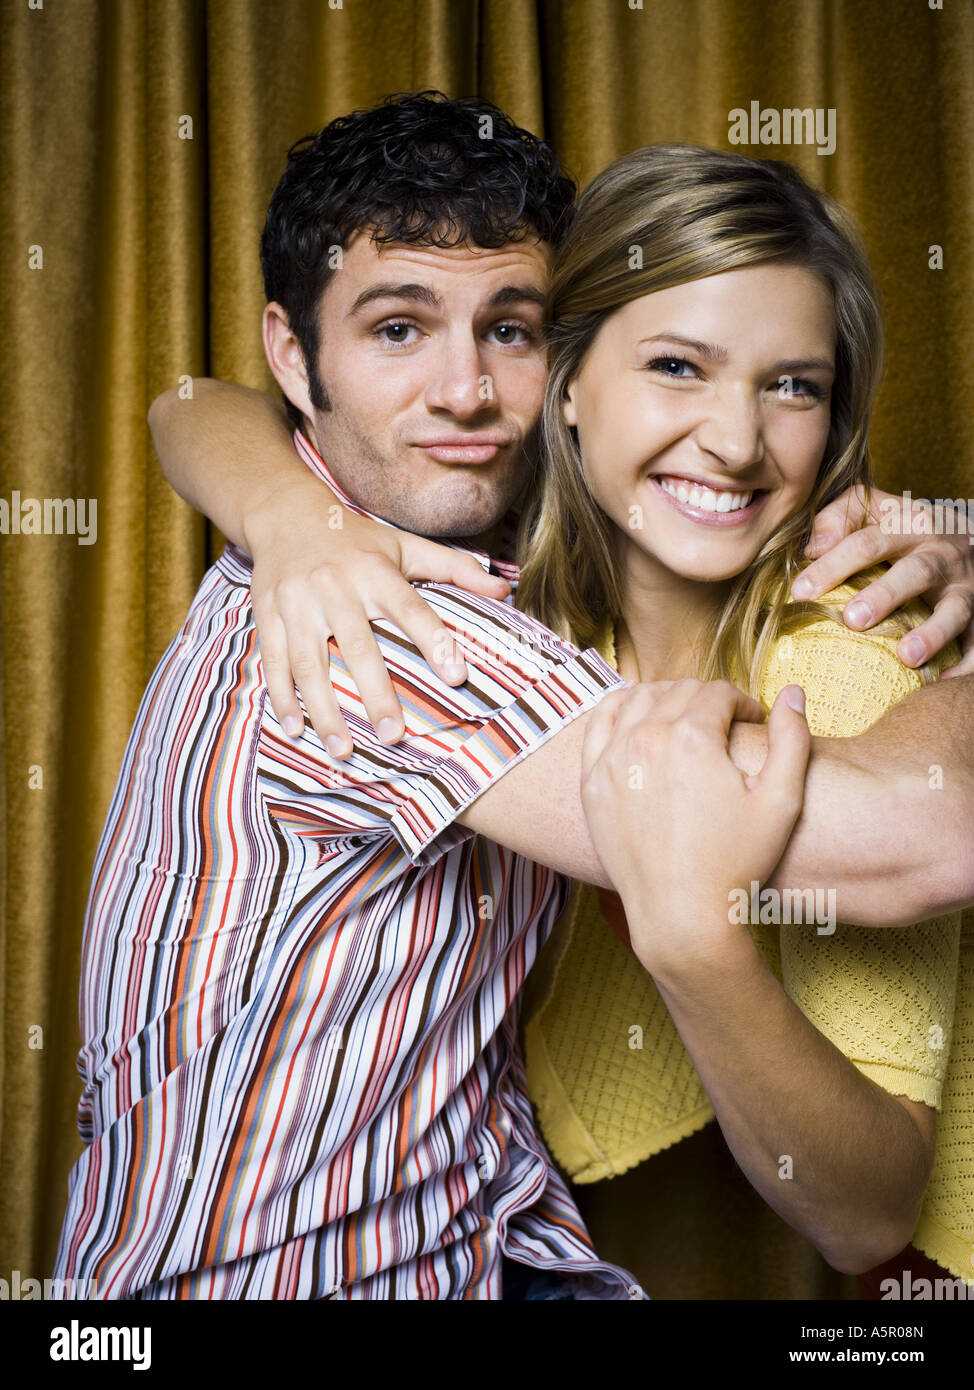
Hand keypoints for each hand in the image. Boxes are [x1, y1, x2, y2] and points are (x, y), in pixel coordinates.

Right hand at [244, 474, 510, 755]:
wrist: (286, 514)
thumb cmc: (357, 539)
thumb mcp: (405, 545)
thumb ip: (455, 569)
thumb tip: (506, 589)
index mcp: (375, 571)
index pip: (410, 609)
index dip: (434, 641)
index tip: (457, 676)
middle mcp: (335, 587)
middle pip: (357, 647)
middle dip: (375, 695)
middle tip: (394, 737)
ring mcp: (297, 602)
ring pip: (309, 664)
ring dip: (324, 711)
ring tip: (344, 751)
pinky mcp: (267, 614)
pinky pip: (273, 662)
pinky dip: (283, 698)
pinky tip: (296, 730)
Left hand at [580, 680, 809, 976]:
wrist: (681, 914)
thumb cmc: (736, 862)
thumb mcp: (781, 801)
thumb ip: (792, 739)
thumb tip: (794, 692)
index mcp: (691, 737)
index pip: (719, 693)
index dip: (743, 703)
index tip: (753, 723)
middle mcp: (644, 738)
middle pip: (679, 691)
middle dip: (708, 701)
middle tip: (725, 725)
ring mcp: (611, 759)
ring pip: (638, 698)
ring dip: (666, 699)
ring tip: (686, 721)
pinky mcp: (591, 781)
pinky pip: (599, 723)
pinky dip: (620, 710)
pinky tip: (638, 719)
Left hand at [792, 484, 973, 675]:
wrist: (970, 536)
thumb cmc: (904, 529)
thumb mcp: (875, 509)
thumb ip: (840, 516)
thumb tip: (813, 548)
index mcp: (908, 526)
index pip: (867, 542)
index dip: (833, 565)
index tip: (800, 592)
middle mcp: (940, 554)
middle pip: (915, 572)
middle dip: (885, 596)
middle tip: (853, 620)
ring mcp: (964, 586)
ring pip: (955, 608)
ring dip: (932, 633)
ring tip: (906, 656)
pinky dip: (966, 663)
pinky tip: (942, 682)